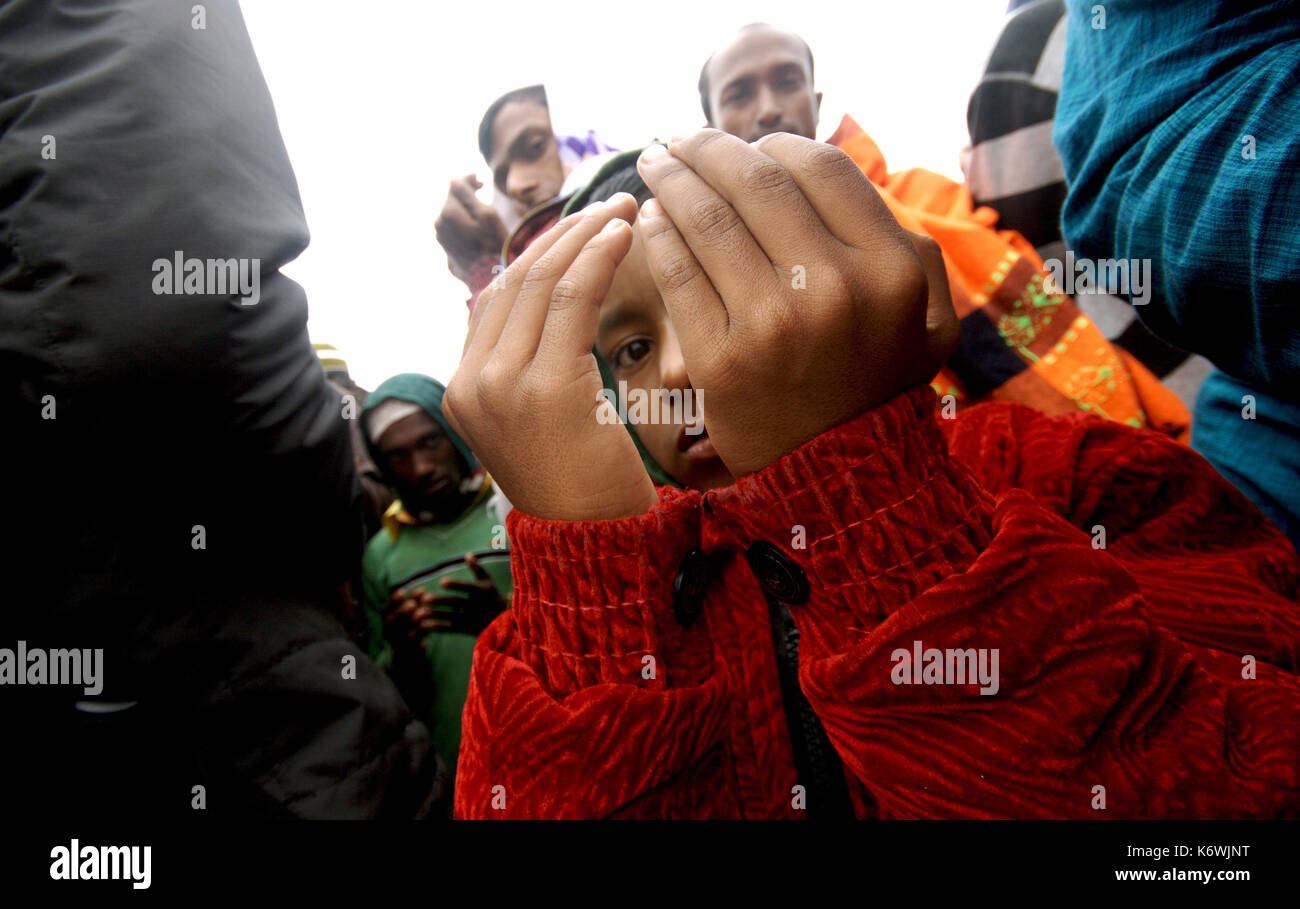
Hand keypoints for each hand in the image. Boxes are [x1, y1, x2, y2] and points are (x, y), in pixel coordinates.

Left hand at [384, 555, 507, 641]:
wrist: (505, 624)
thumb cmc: (493, 598)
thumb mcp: (488, 583)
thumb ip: (477, 569)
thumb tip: (467, 554)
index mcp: (482, 592)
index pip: (467, 588)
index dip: (455, 585)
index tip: (441, 582)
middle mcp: (476, 606)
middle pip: (456, 603)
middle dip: (440, 601)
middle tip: (425, 598)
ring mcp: (472, 619)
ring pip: (451, 617)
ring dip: (435, 615)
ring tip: (419, 613)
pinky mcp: (467, 630)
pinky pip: (451, 629)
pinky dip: (438, 628)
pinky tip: (424, 625)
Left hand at [434, 174, 507, 281]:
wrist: (490, 280)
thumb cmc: (494, 246)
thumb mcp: (487, 215)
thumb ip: (467, 193)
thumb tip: (454, 180)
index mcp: (448, 212)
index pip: (455, 184)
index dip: (470, 180)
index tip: (482, 183)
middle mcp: (440, 223)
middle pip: (451, 197)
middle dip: (466, 194)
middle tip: (483, 193)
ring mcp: (441, 236)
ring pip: (451, 211)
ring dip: (464, 208)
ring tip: (481, 213)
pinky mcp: (446, 246)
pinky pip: (452, 226)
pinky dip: (462, 222)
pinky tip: (475, 228)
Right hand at [442, 194, 658, 521]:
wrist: (594, 549)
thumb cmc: (584, 488)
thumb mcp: (541, 424)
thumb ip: (530, 370)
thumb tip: (549, 309)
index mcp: (462, 391)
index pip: (496, 300)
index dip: (540, 254)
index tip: (583, 226)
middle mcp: (470, 384)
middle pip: (514, 281)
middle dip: (565, 233)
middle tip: (612, 202)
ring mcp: (501, 385)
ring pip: (541, 281)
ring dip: (585, 235)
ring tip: (626, 209)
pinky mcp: (545, 388)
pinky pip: (571, 300)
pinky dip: (598, 257)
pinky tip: (626, 235)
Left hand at [634, 130, 958, 476]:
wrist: (841, 474)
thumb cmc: (876, 381)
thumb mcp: (926, 314)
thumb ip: (906, 241)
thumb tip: (833, 178)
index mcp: (888, 268)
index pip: (818, 167)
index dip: (773, 144)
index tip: (746, 146)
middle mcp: (833, 289)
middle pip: (754, 183)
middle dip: (707, 149)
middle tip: (680, 140)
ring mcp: (772, 325)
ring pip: (706, 221)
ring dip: (671, 180)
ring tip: (654, 165)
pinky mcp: (719, 360)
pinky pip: (677, 273)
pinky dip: (657, 235)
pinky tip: (650, 218)